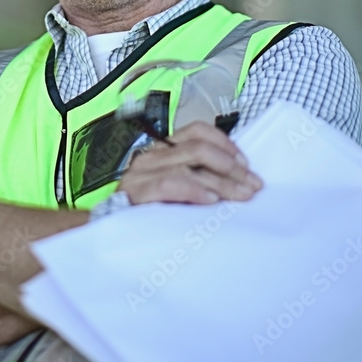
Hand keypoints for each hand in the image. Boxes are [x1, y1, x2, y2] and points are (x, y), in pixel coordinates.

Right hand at [118, 120, 262, 204]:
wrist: (108, 231)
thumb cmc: (148, 211)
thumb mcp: (177, 188)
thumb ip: (198, 178)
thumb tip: (238, 180)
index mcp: (163, 149)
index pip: (197, 131)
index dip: (226, 144)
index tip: (246, 164)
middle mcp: (152, 155)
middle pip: (199, 149)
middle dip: (231, 168)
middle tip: (253, 185)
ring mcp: (142, 172)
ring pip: (189, 166)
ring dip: (221, 182)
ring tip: (241, 195)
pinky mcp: (136, 191)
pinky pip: (170, 184)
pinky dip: (194, 190)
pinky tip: (211, 201)